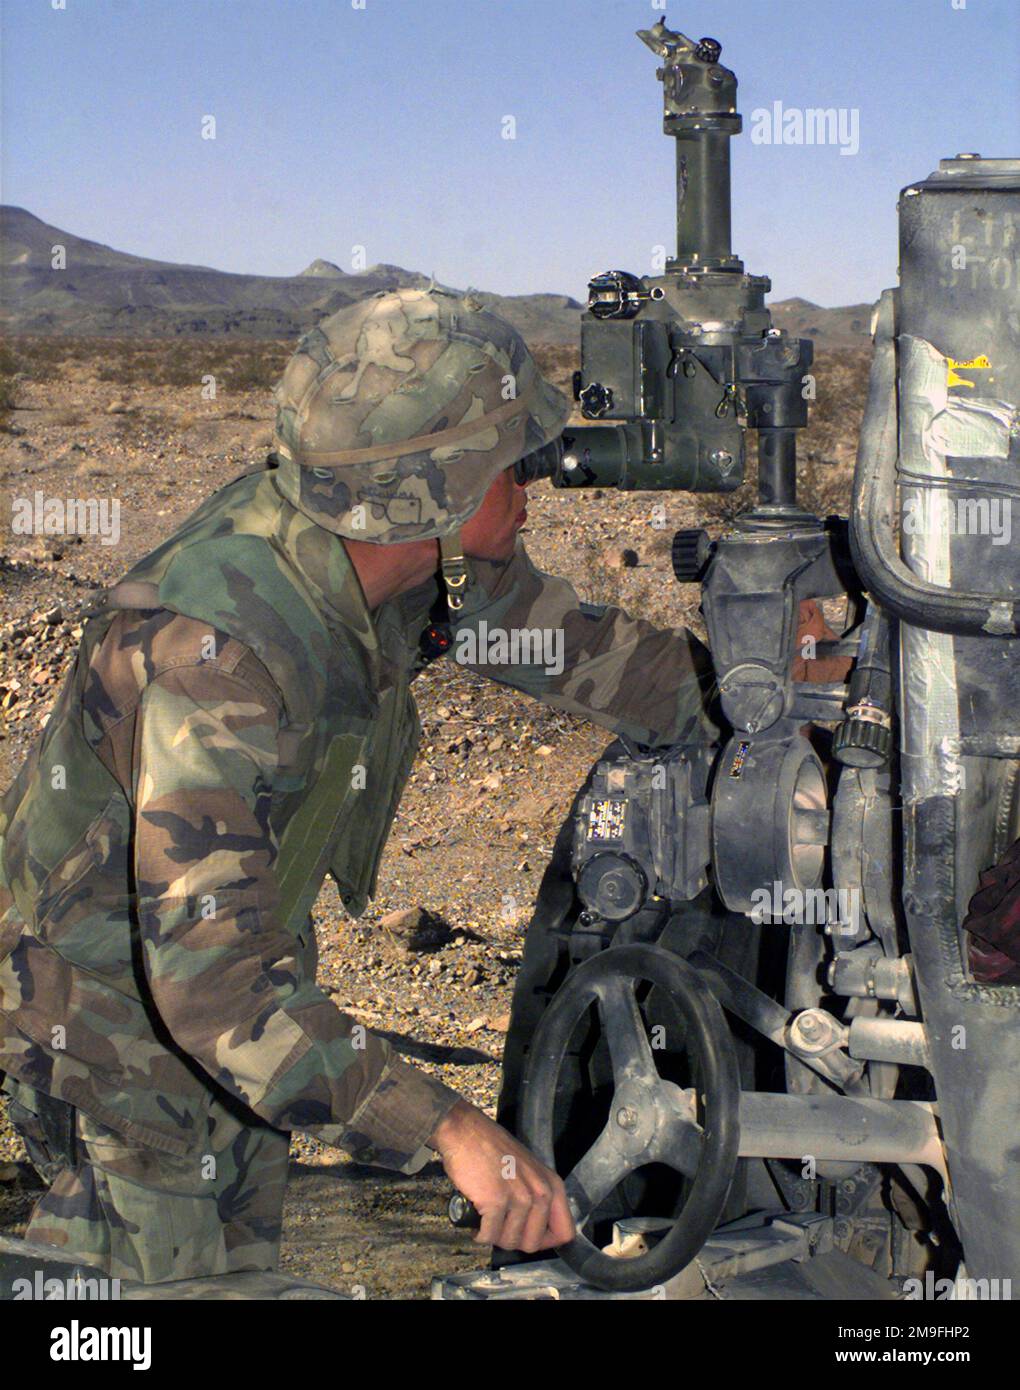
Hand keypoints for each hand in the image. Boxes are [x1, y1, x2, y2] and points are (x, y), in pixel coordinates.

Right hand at [429, 1100, 575, 1251]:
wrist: (465, 1132)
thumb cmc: (492, 1148)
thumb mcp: (528, 1169)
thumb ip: (538, 1195)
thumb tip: (535, 1229)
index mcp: (552, 1185)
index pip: (564, 1232)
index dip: (545, 1241)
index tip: (527, 1236)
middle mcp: (540, 1192)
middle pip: (533, 1243)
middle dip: (513, 1240)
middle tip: (500, 1227)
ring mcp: (519, 1197)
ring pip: (510, 1242)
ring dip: (494, 1236)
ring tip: (486, 1220)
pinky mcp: (496, 1202)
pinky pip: (489, 1236)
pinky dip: (479, 1234)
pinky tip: (476, 1222)